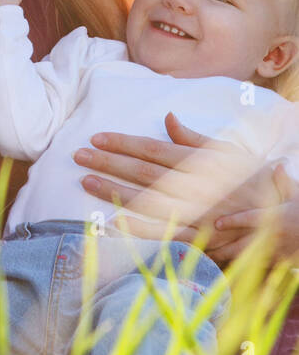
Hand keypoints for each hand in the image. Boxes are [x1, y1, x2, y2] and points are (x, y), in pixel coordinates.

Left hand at [73, 113, 282, 257]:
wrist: (287, 218)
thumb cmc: (256, 182)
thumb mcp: (230, 154)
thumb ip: (195, 138)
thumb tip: (168, 117)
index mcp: (201, 162)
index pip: (153, 149)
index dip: (123, 143)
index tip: (96, 138)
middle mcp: (195, 185)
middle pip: (143, 171)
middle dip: (107, 162)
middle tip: (77, 155)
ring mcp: (195, 211)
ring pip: (146, 199)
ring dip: (113, 190)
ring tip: (85, 180)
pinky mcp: (199, 236)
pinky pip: (163, 231)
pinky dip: (137, 226)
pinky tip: (111, 219)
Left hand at [211, 163, 298, 263]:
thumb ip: (284, 182)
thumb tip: (278, 164)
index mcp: (273, 218)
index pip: (249, 219)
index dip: (231, 222)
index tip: (216, 223)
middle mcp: (270, 236)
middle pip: (241, 245)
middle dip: (221, 248)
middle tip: (203, 249)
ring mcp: (275, 252)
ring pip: (247, 260)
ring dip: (228, 261)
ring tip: (210, 261)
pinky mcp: (279, 263)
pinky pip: (257, 268)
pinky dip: (242, 271)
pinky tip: (228, 272)